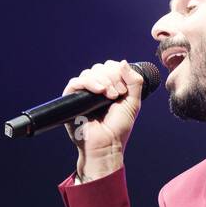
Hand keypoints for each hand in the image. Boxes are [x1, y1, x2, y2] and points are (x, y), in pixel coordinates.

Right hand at [62, 58, 143, 179]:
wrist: (107, 145)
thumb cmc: (118, 128)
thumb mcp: (133, 102)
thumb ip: (134, 82)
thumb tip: (122, 62)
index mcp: (109, 87)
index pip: (110, 67)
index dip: (118, 72)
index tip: (124, 90)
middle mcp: (95, 88)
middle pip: (100, 68)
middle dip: (112, 78)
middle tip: (118, 95)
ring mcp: (83, 93)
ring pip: (89, 73)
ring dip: (103, 81)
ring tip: (111, 96)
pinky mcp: (71, 100)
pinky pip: (76, 82)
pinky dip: (89, 83)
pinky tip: (100, 91)